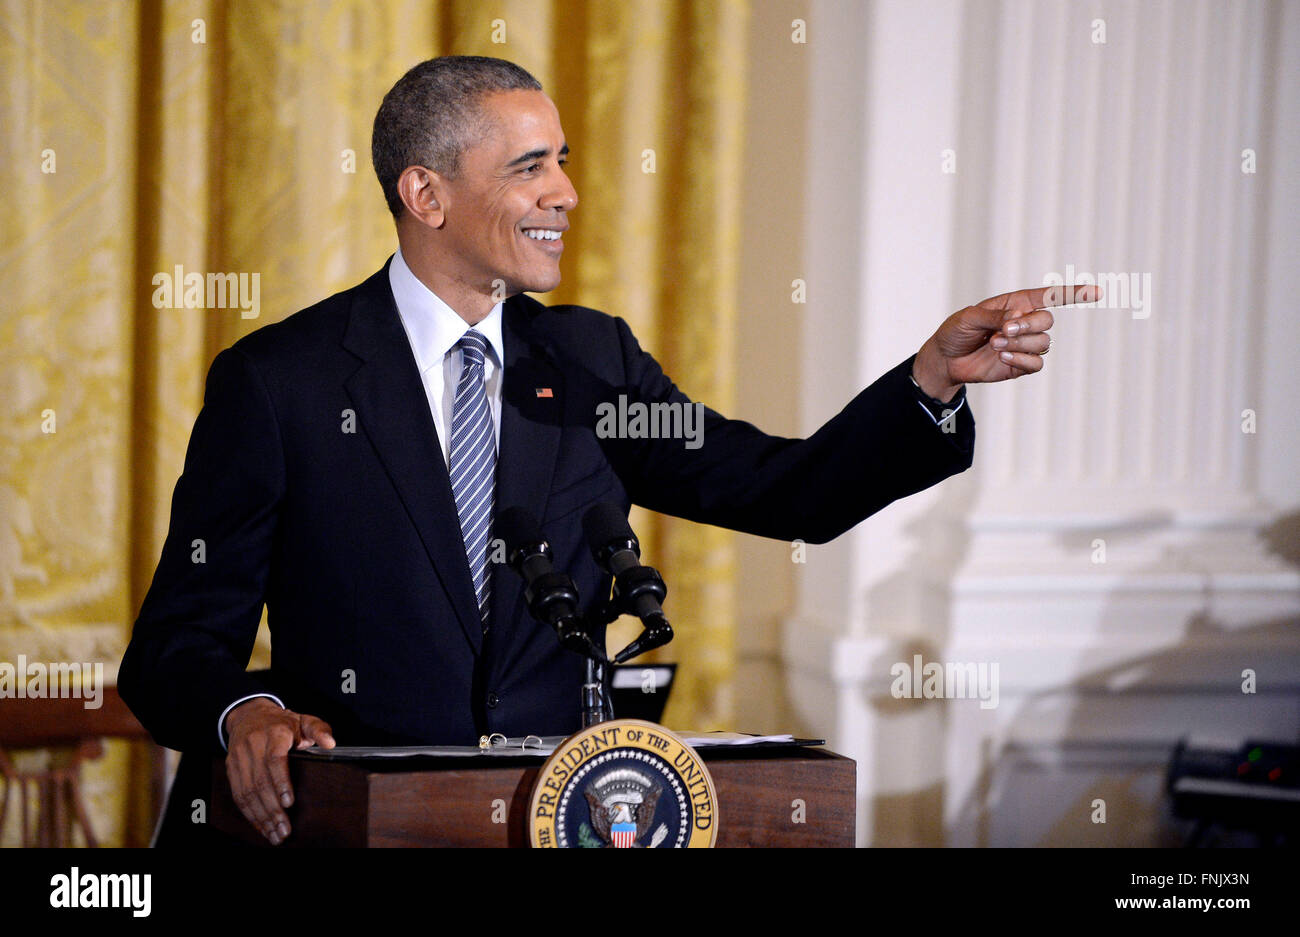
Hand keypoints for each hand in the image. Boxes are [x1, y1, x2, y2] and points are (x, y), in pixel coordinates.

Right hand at [224, 697, 334, 844]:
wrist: (250, 715)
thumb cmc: (283, 723)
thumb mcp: (304, 720)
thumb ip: (320, 730)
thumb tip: (331, 744)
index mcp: (274, 733)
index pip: (275, 760)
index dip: (281, 782)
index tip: (290, 802)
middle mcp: (253, 745)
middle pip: (260, 781)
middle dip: (272, 809)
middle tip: (285, 829)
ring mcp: (239, 757)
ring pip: (246, 792)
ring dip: (260, 816)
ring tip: (275, 834)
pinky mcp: (231, 768)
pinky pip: (237, 794)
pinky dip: (249, 813)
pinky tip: (261, 826)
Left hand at [912, 284, 1102, 398]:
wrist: (945, 360)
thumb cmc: (956, 332)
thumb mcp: (969, 317)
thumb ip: (994, 314)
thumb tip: (1018, 316)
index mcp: (1016, 303)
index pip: (1050, 296)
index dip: (1074, 293)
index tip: (1096, 292)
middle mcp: (1025, 322)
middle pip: (1047, 321)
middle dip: (1028, 326)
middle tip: (1003, 331)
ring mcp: (1025, 345)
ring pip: (1042, 343)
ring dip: (1019, 345)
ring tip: (994, 345)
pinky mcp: (1021, 365)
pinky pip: (1037, 363)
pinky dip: (1021, 360)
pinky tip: (1002, 359)